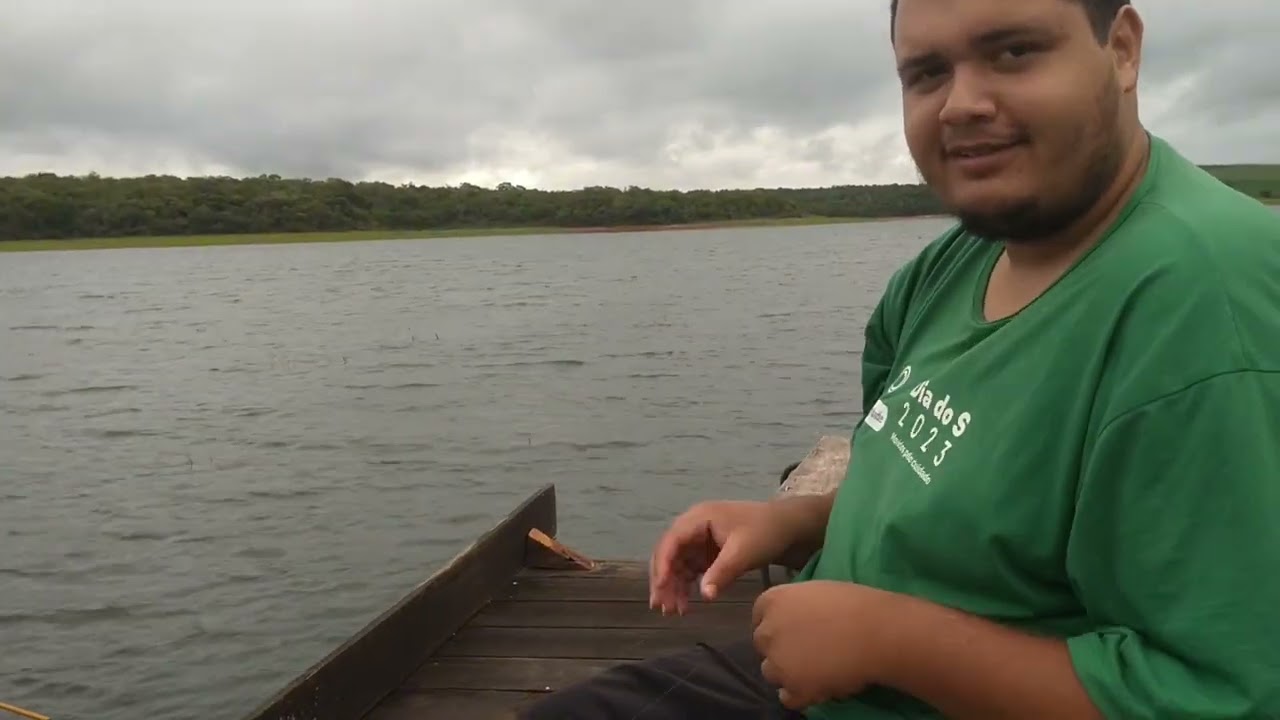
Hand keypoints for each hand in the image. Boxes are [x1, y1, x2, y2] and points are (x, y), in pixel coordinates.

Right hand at [649, 500, 798, 614]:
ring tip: (673, 612)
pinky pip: (689, 570)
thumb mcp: (743, 553)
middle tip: (660, 607)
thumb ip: (721, 573)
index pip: (671, 541)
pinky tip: (685, 605)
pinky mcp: (706, 551)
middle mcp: (693, 526)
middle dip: (664, 581)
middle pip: (669, 553)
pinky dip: (686, 586)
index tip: (660, 589)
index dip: (663, 565)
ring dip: (673, 587)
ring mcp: (699, 539)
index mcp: (698, 518)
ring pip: (677, 564)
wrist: (787, 526)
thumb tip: (704, 596)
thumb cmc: (764, 533)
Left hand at [751, 580, 896, 709]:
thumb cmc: (854, 604)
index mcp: (773, 601)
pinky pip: (787, 697)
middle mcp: (767, 631)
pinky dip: (799, 695)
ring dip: (787, 672)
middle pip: (763, 644)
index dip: (776, 624)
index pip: (760, 615)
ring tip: (814, 670)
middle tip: (806, 650)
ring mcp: (778, 662)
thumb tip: (798, 618)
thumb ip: (797, 606)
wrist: (875, 632)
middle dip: (780, 647)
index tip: (792, 630)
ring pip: (771, 672)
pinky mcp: (793, 688)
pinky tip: (817, 688)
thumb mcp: (816, 591)